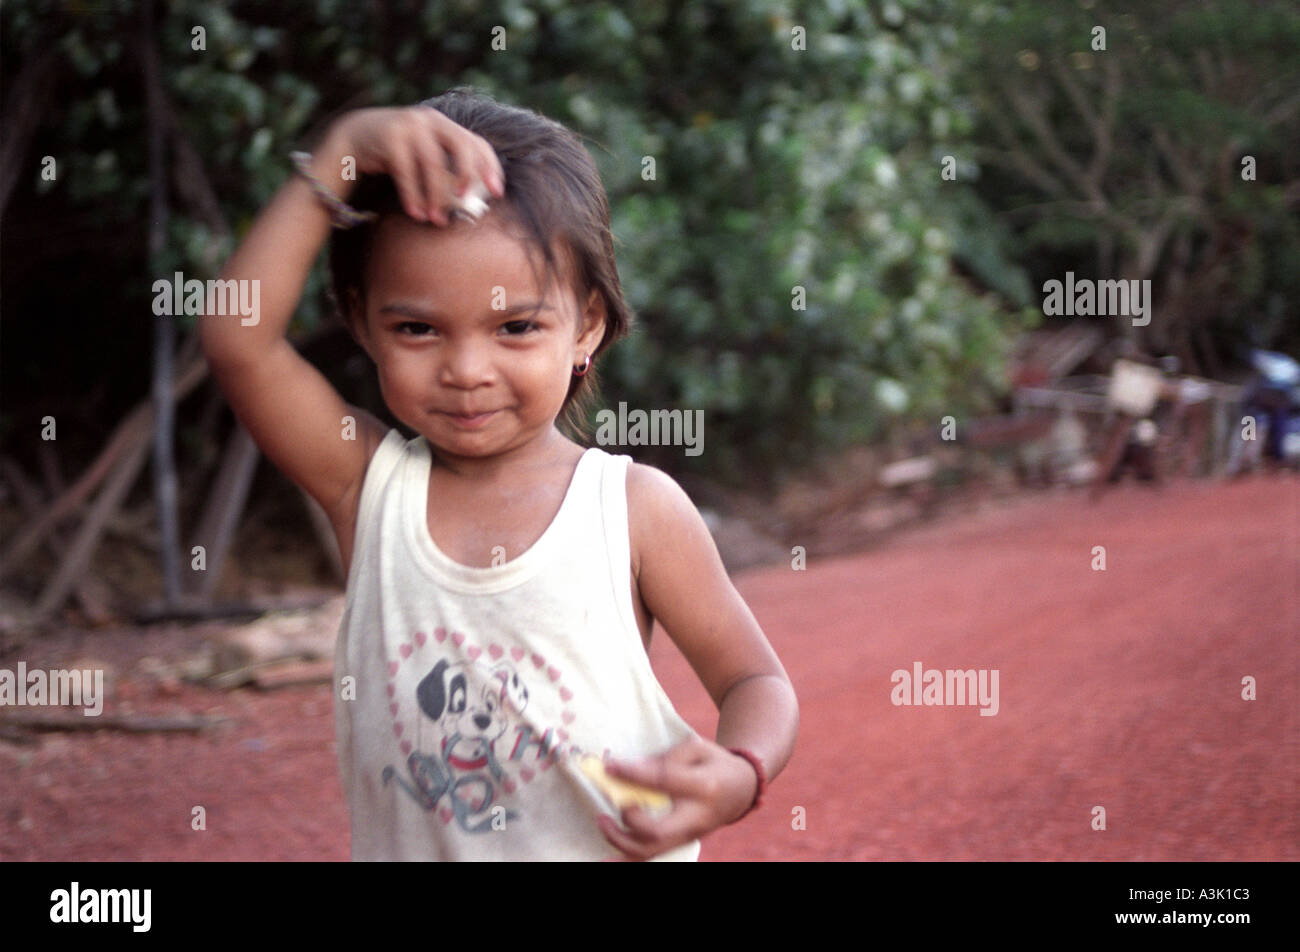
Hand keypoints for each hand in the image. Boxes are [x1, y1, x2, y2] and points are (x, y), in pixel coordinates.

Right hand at [323, 106, 505, 224]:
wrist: (355, 136)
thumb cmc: (397, 152)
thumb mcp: (424, 153)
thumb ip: (446, 169)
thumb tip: (470, 202)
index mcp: (445, 124)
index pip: (476, 142)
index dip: (489, 166)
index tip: (496, 192)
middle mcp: (430, 120)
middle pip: (460, 145)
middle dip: (468, 175)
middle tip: (465, 201)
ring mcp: (409, 126)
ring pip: (432, 164)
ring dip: (436, 196)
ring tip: (437, 220)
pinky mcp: (390, 138)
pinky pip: (406, 172)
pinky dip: (413, 196)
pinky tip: (417, 214)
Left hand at [596, 735, 759, 860]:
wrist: (741, 789)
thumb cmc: (715, 763)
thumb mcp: (698, 748)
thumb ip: (667, 758)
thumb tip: (631, 769)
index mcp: (704, 787)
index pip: (664, 782)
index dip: (633, 774)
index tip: (610, 766)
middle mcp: (696, 818)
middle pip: (657, 831)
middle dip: (630, 819)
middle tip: (616, 800)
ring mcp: (689, 835)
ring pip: (651, 851)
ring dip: (620, 841)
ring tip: (602, 820)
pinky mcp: (681, 843)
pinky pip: (652, 856)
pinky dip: (627, 859)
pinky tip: (607, 858)